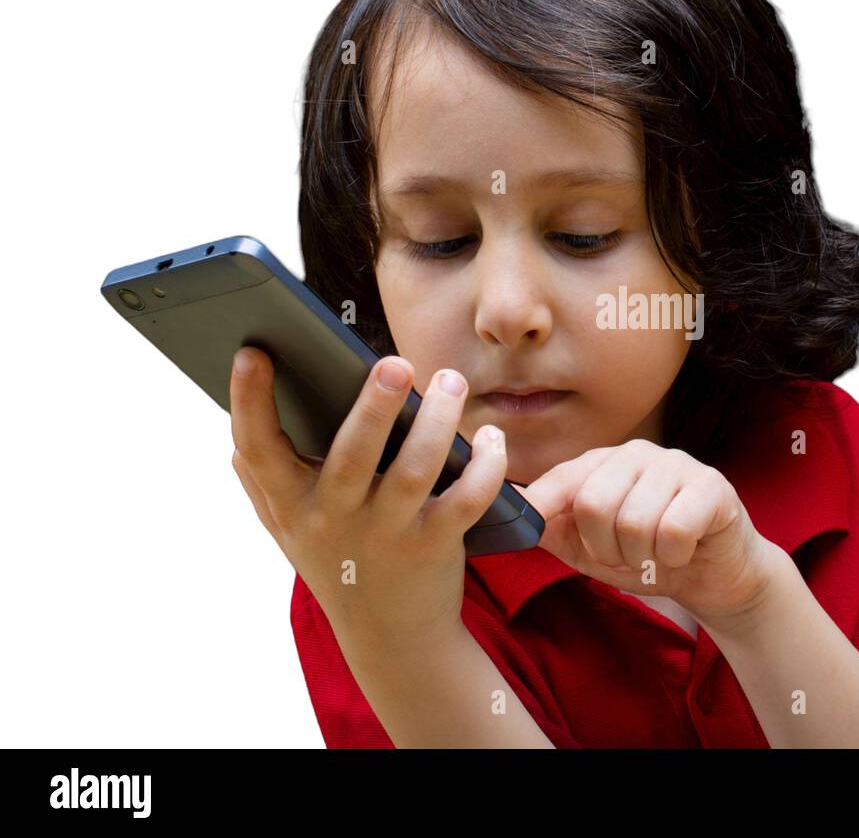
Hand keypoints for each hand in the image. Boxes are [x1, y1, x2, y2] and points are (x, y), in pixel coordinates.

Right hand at [227, 346, 504, 649]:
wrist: (388, 635)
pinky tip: (490, 437)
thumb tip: (241, 403)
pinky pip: (467, 500)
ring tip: (449, 382)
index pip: (258, 450)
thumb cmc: (336, 558)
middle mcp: (335, 518)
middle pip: (351, 455)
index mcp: (292, 504)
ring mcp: (387, 534)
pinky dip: (486, 466)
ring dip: (438, 422)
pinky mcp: (435, 545)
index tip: (253, 352)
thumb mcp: (288, 524)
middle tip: (394, 362)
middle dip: (373, 407)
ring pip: (415, 470)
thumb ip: (263, 475)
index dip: (249, 402)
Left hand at [520, 439, 781, 628]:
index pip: (560, 479)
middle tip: (625, 557)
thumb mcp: (590, 549)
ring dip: (642, 557)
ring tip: (656, 555)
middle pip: (593, 503)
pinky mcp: (711, 486)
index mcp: (603, 463)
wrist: (715, 576)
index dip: (542, 509)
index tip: (528, 528)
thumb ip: (553, 529)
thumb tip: (510, 515)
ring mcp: (676, 464)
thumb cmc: (650, 557)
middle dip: (604, 548)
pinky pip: (673, 529)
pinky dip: (673, 556)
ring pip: (634, 521)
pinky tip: (684, 551)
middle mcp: (636, 453)